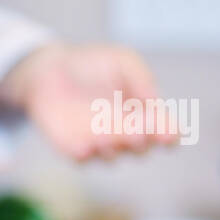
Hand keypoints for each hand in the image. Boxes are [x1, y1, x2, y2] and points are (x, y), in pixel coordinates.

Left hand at [0, 42, 179, 159]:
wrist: (51, 71)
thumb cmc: (93, 65)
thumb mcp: (123, 61)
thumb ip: (141, 78)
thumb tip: (155, 102)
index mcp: (145, 115)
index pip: (164, 131)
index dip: (168, 134)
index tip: (169, 133)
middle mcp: (126, 135)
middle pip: (141, 148)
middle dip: (140, 140)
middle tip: (137, 130)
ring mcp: (100, 144)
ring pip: (113, 155)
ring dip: (113, 146)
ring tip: (110, 133)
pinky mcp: (75, 149)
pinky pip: (84, 158)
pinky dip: (87, 152)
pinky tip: (86, 144)